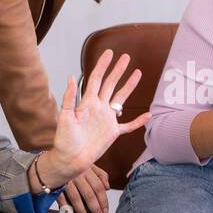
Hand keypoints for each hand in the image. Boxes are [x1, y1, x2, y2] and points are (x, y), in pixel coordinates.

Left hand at [46, 49, 149, 182]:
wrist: (70, 159)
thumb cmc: (64, 139)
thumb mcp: (65, 116)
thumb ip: (69, 97)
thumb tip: (71, 77)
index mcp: (87, 102)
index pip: (96, 79)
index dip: (103, 66)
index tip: (110, 53)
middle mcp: (99, 107)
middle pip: (111, 84)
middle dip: (118, 70)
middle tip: (126, 57)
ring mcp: (107, 119)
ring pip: (121, 98)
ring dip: (129, 86)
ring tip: (138, 74)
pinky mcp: (113, 133)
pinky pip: (128, 125)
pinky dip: (138, 121)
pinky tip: (148, 115)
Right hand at [59, 163, 108, 212]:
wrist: (55, 156)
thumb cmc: (72, 161)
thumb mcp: (89, 164)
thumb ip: (100, 175)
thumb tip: (107, 187)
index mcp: (87, 169)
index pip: (99, 187)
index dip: (103, 201)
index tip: (105, 211)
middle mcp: (77, 174)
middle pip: (89, 195)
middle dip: (95, 209)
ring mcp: (66, 179)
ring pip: (76, 198)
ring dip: (82, 212)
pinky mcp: (55, 183)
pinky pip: (61, 197)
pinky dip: (65, 207)